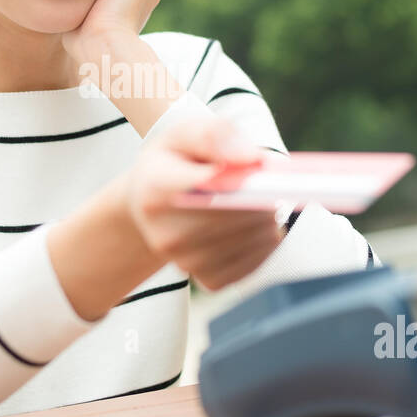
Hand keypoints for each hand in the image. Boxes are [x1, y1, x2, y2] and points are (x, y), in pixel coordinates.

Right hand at [123, 114, 286, 291]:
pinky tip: (256, 227)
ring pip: (252, 240)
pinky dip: (265, 244)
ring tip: (258, 202)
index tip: (262, 165)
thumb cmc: (173, 164)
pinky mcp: (209, 281)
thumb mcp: (183, 135)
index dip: (245, 176)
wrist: (149, 206)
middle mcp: (166, 234)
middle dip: (262, 195)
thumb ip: (213, 135)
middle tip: (267, 182)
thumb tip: (252, 159)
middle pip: (236, 215)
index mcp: (155, 190)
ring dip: (267, 219)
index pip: (211, 186)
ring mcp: (186, 263)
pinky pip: (254, 264)